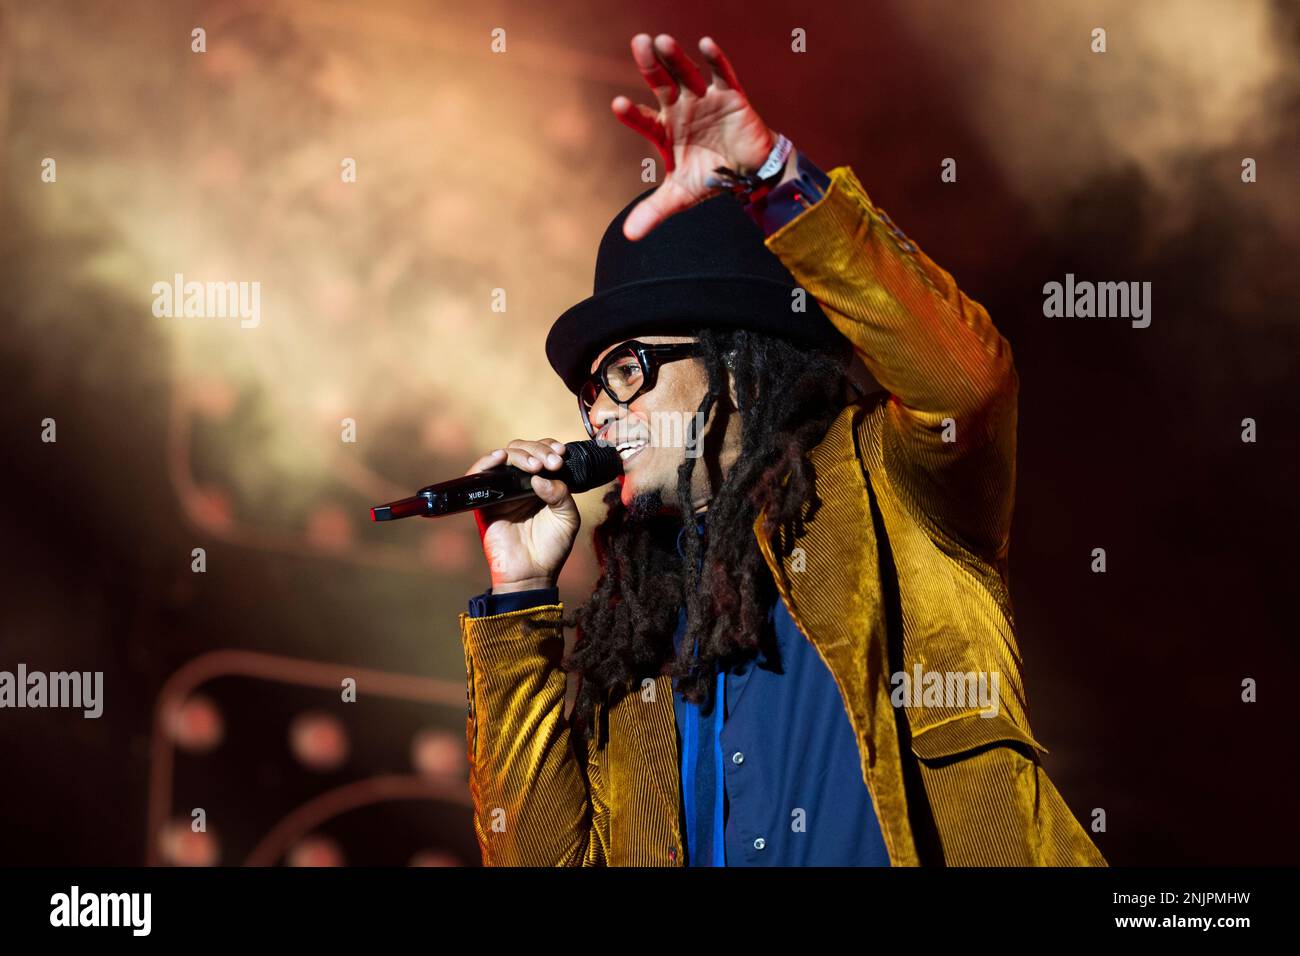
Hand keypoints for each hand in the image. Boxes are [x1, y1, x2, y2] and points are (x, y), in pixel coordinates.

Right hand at [465, 439, 580, 592]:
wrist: (532, 573)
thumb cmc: (551, 547)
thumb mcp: (567, 518)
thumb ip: (561, 494)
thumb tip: (540, 477)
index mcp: (542, 482)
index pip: (542, 452)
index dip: (550, 447)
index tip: (561, 455)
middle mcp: (520, 482)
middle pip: (522, 449)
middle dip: (539, 450)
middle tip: (552, 463)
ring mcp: (502, 490)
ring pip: (504, 456)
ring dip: (520, 454)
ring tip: (535, 465)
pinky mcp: (485, 501)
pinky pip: (478, 475)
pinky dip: (486, 461)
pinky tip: (500, 458)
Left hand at [613, 33, 776, 240]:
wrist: (749, 175)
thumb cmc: (711, 179)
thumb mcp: (680, 196)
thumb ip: (654, 210)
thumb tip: (628, 236)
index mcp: (665, 130)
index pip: (644, 120)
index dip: (632, 114)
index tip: (618, 105)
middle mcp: (681, 109)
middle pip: (662, 84)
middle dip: (650, 66)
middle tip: (639, 44)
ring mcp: (704, 99)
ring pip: (687, 75)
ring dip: (676, 59)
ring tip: (662, 41)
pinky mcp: (730, 96)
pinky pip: (722, 74)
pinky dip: (715, 59)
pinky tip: (705, 44)